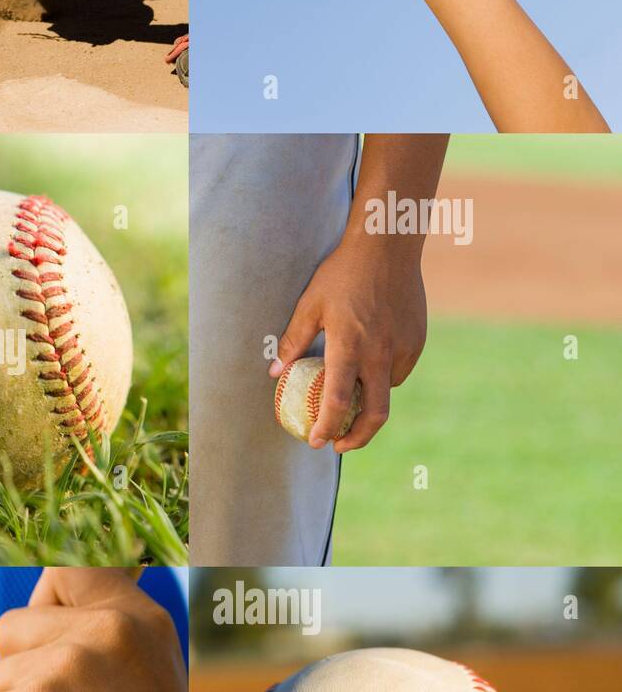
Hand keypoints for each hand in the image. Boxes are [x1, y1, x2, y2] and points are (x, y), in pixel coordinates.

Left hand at [0, 569, 186, 691]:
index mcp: (137, 616)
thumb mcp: (149, 665)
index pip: (65, 570)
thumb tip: (48, 575)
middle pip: (10, 627)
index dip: (48, 604)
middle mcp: (106, 629)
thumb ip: (102, 617)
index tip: (55, 640)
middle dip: (19, 671)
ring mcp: (67, 666)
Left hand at [267, 230, 427, 450]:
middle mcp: (380, 353)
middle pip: (375, 415)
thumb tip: (274, 372)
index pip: (337, 401)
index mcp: (349, 346)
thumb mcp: (309, 304)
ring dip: (368, 404)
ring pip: (387, 392)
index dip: (327, 428)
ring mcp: (403, 348)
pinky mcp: (417, 341)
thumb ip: (293, 341)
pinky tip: (368, 368)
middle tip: (339, 445)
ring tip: (348, 403)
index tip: (316, 442)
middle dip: (357, 438)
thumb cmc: (342, 273)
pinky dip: (382, 378)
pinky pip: (399, 371)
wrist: (388, 246)